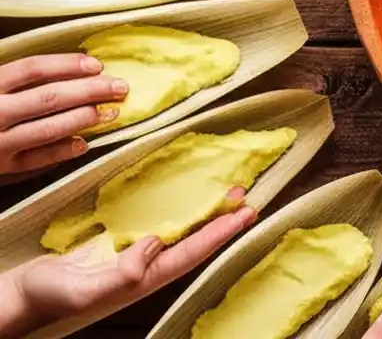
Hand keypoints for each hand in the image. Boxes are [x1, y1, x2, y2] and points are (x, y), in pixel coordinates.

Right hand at [0, 54, 126, 174]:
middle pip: (48, 97)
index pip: (31, 69)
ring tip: (110, 112)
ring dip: (84, 119)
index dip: (67, 65)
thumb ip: (10, 79)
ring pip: (47, 128)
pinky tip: (83, 144)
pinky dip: (62, 151)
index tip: (97, 66)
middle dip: (90, 91)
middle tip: (120, 87)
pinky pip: (36, 159)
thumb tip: (65, 68)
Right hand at [0, 190, 254, 338]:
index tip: (245, 214)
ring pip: (179, 231)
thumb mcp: (87, 290)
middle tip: (247, 198)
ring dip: (205, 214)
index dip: (220, 233)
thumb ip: (123, 273)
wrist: (25, 293)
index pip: (192, 252)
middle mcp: (147, 266)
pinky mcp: (119, 243)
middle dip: (222, 221)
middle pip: (194, 241)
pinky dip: (176, 211)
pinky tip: (186, 201)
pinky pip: (156, 224)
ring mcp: (134, 254)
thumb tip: (153, 245)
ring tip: (228, 195)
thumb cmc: (52, 296)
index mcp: (145, 279)